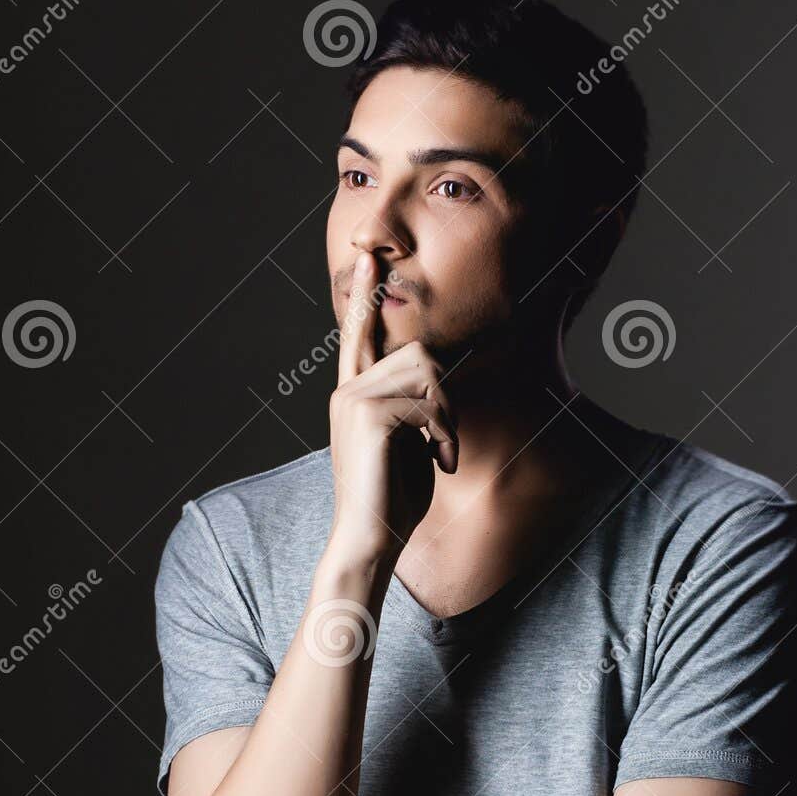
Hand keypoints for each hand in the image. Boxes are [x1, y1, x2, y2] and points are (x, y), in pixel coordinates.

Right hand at [327, 249, 458, 565]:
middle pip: (419, 353)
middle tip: (445, 440)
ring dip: (448, 418)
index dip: (364, 295)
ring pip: (428, 375)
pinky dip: (445, 435)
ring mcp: (355, 400)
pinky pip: (428, 404)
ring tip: (441, 453)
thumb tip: (433, 378)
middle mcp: (348, 390)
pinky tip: (439, 463)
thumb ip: (411, 405)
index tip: (368, 257)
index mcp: (353, 393)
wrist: (369, 539)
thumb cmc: (392, 498)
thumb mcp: (405, 441)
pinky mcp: (370, 416)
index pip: (360, 335)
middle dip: (446, 396)